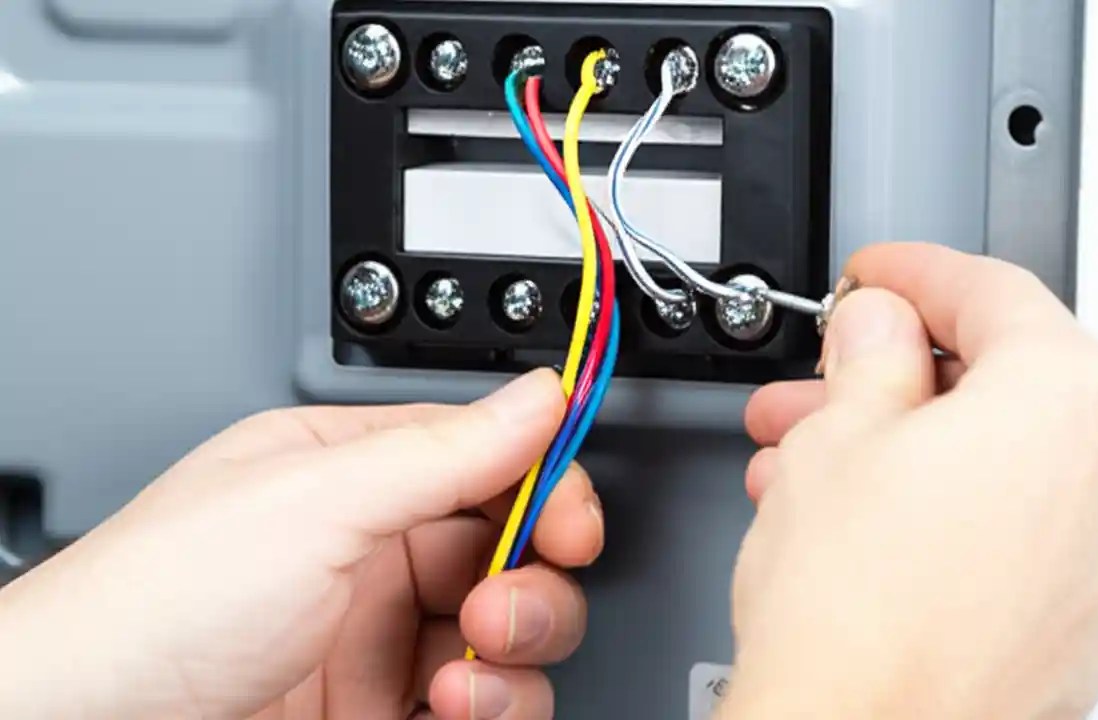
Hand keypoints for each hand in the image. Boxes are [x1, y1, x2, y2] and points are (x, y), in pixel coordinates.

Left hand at [0, 369, 601, 719]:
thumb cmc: (155, 605)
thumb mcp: (314, 504)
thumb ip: (443, 451)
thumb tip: (542, 395)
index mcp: (353, 473)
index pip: (490, 458)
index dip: (547, 485)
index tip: (571, 522)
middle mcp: (374, 551)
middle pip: (514, 549)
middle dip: (532, 580)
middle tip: (499, 605)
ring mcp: (380, 637)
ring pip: (511, 632)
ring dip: (515, 651)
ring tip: (466, 667)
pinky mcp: (383, 709)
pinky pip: (484, 702)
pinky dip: (492, 707)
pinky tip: (451, 705)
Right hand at [721, 244, 1097, 718]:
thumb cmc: (852, 616)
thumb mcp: (836, 431)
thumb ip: (869, 350)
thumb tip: (880, 325)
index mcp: (1072, 398)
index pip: (991, 292)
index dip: (909, 272)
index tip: (872, 278)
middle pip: (1000, 380)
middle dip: (889, 374)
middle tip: (823, 376)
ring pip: (999, 458)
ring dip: (903, 444)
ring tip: (810, 458)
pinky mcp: (1084, 619)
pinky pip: (1014, 525)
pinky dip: (944, 504)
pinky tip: (859, 515)